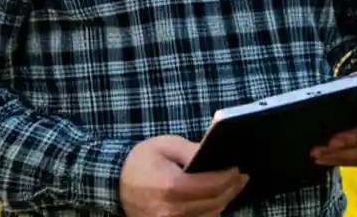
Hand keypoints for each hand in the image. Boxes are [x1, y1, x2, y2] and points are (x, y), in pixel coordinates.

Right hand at [119, 135, 248, 216]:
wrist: (114, 182)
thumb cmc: (141, 160)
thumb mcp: (165, 145)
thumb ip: (192, 150)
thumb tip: (216, 156)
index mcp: (171, 187)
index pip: (211, 186)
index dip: (229, 177)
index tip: (239, 169)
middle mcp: (171, 211)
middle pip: (214, 203)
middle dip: (231, 189)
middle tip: (241, 177)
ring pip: (210, 216)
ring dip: (223, 201)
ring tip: (230, 186)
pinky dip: (210, 210)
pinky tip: (215, 198)